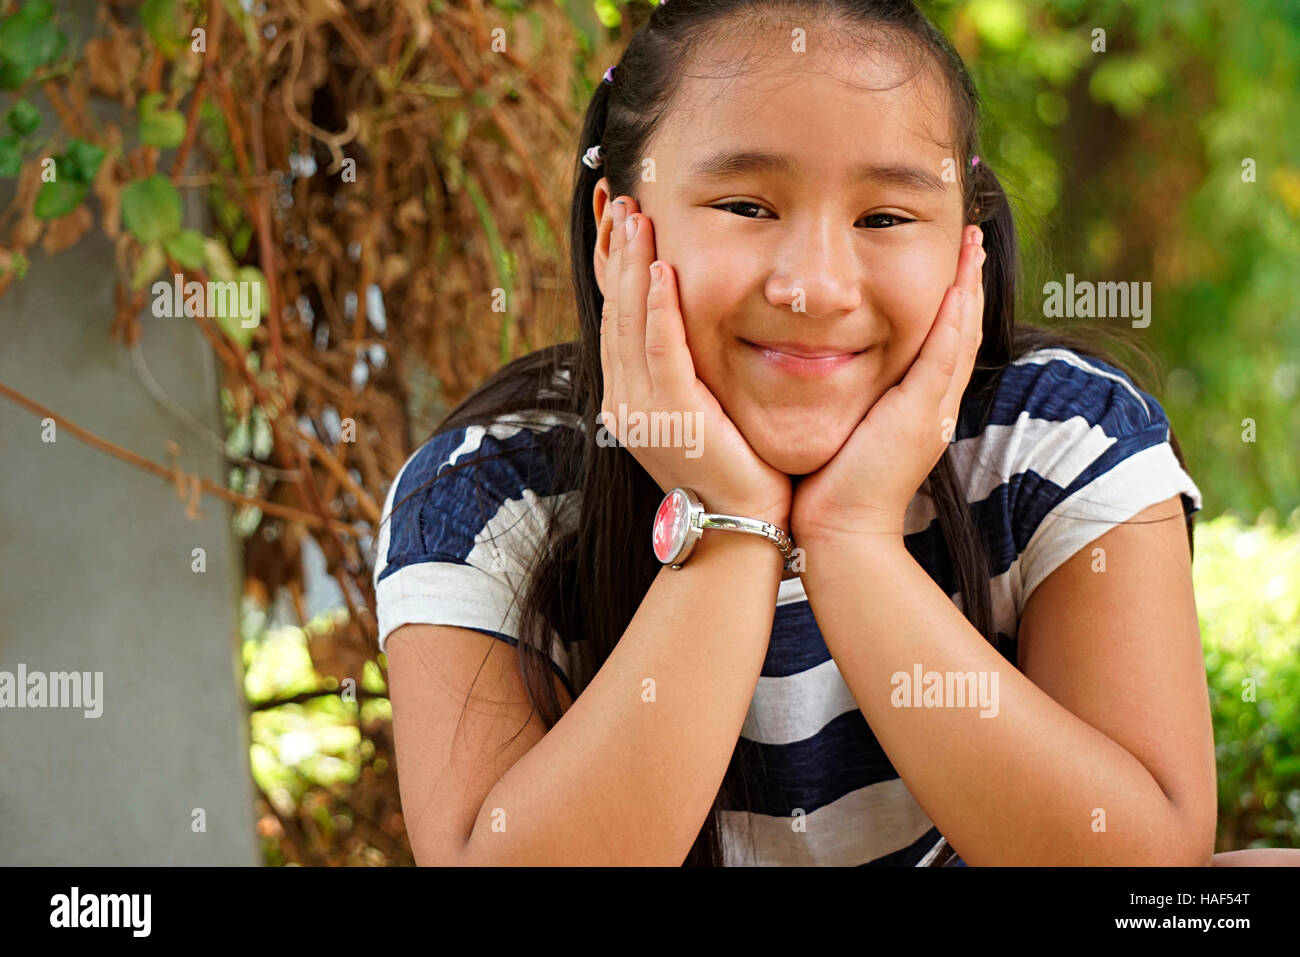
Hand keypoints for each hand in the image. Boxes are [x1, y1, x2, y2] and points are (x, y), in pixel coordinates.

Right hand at [599, 194, 791, 523]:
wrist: (739, 528)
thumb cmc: (735, 471)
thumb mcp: (702, 411)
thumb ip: (691, 370)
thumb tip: (698, 329)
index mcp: (629, 396)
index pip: (617, 317)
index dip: (616, 266)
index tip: (621, 220)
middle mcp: (624, 399)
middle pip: (614, 310)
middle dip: (616, 252)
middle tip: (621, 199)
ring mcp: (642, 410)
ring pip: (629, 322)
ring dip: (632, 264)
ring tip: (635, 216)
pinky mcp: (673, 417)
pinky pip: (661, 351)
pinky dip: (659, 307)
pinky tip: (662, 267)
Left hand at [790, 225, 986, 544]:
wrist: (838, 532)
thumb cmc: (829, 485)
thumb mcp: (845, 426)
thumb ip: (846, 396)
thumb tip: (821, 363)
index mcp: (917, 405)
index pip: (942, 338)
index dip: (951, 296)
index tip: (951, 255)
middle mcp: (935, 404)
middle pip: (962, 329)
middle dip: (969, 279)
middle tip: (973, 233)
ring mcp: (934, 411)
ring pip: (961, 336)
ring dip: (969, 286)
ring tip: (973, 241)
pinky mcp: (922, 418)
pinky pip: (943, 359)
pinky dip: (953, 321)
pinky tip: (958, 285)